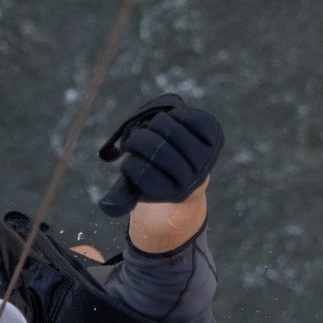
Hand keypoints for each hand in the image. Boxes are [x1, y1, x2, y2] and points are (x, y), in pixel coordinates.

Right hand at [97, 94, 223, 216]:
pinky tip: (171, 122)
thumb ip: (120, 197)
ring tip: (151, 131)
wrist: (189, 178)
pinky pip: (190, 117)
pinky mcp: (214, 138)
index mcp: (171, 194)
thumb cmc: (156, 180)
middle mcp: (192, 179)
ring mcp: (205, 158)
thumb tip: (108, 207)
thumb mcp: (136, 190)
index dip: (129, 165)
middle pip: (155, 148)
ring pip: (170, 129)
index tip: (129, 166)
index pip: (140, 171)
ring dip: (154, 125)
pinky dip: (176, 115)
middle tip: (133, 143)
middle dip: (138, 141)